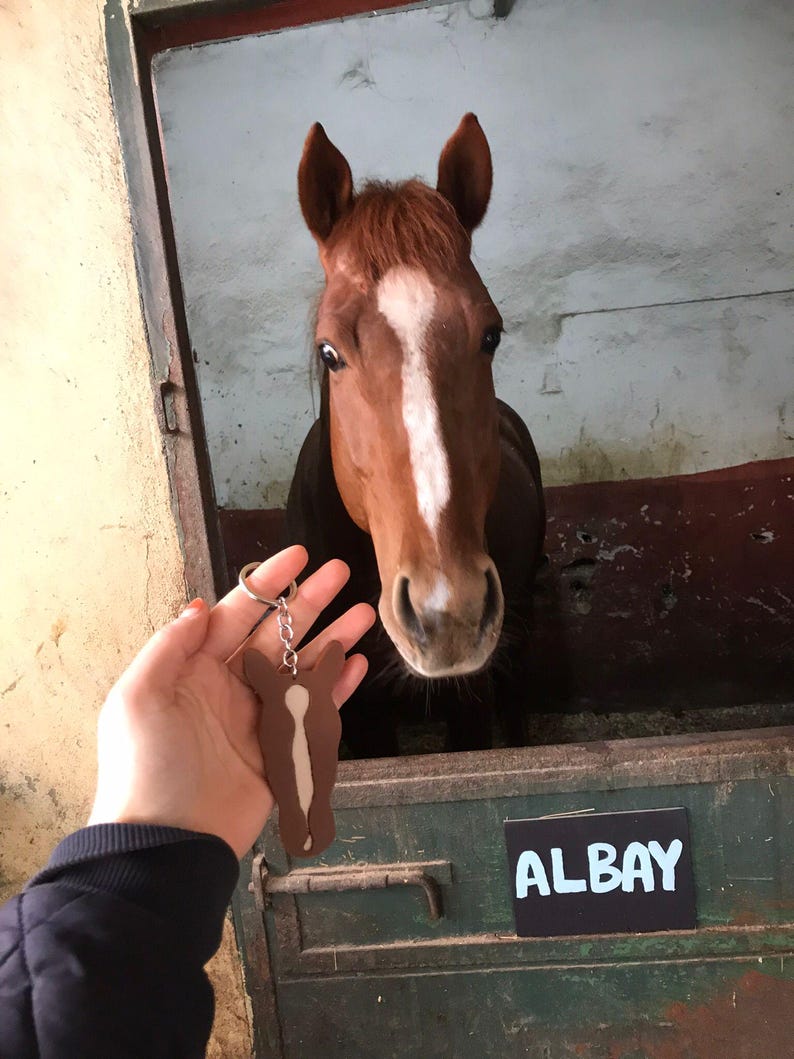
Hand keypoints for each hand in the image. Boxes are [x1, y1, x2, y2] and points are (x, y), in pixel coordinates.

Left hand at [88, 546, 374, 856]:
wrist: (167, 842)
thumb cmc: (145, 765)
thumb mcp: (138, 696)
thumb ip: (169, 645)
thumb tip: (199, 606)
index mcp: (193, 669)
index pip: (236, 614)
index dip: (267, 584)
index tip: (298, 555)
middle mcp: (228, 688)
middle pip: (276, 635)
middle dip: (308, 602)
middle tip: (340, 573)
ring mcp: (258, 719)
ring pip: (301, 668)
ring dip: (332, 640)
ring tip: (363, 613)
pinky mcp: (281, 752)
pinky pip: (315, 712)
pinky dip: (336, 688)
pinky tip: (355, 664)